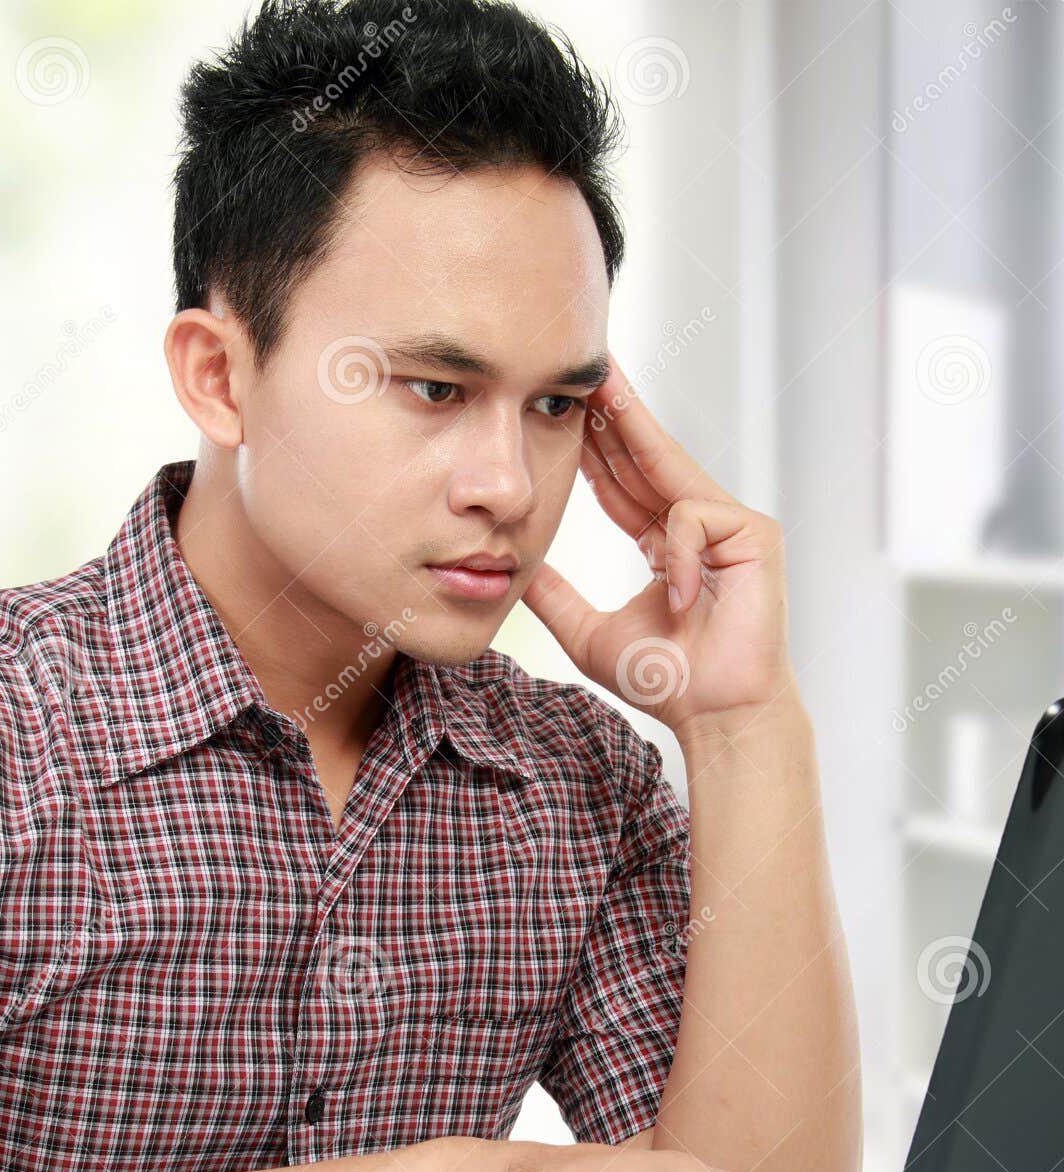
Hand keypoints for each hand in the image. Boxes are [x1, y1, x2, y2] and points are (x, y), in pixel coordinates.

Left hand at [521, 351, 795, 740]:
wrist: (714, 714)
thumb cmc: (665, 681)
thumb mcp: (588, 633)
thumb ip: (555, 598)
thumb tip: (514, 569)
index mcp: (665, 541)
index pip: (623, 480)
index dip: (592, 442)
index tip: (562, 404)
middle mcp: (699, 524)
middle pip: (646, 456)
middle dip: (613, 408)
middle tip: (582, 359)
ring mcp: (731, 526)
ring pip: (668, 465)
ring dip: (632, 425)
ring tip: (601, 384)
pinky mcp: (755, 535)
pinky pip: (691, 519)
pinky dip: (674, 557)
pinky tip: (677, 598)